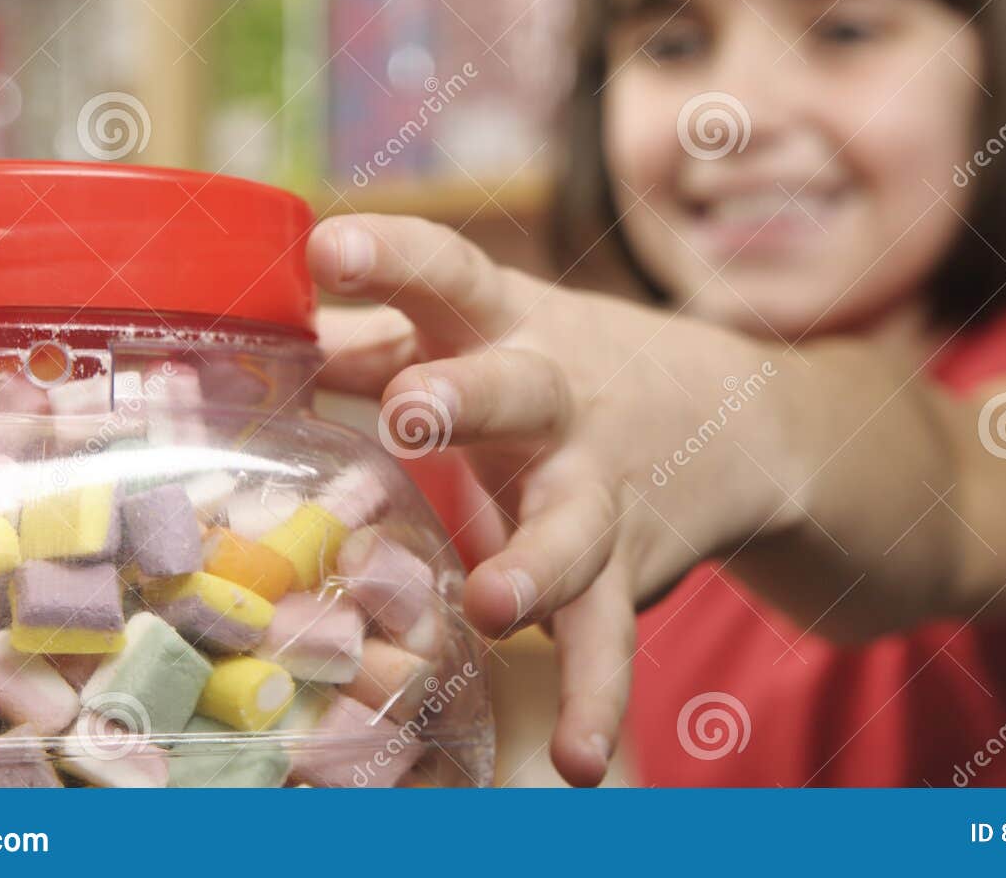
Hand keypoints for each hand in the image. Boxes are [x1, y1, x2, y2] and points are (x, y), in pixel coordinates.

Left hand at [307, 215, 789, 784]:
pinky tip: (577, 761)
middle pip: (516, 390)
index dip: (394, 256)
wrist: (735, 417)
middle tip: (411, 408)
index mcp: (506, 328)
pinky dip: (595, 697)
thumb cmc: (562, 367)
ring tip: (494, 602)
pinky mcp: (627, 564)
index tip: (330, 244)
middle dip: (464, 398)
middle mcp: (557, 399)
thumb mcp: (487, 333)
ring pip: (572, 523)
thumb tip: (270, 335)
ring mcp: (599, 485)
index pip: (450, 276)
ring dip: (536, 562)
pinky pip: (607, 635)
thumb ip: (381, 335)